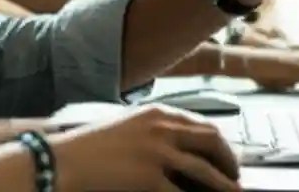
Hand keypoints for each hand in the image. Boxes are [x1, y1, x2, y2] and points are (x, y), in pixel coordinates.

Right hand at [51, 105, 240, 191]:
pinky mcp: (150, 177)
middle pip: (211, 142)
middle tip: (234, 176)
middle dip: (228, 161)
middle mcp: (161, 128)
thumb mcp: (126, 126)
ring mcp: (157, 152)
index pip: (201, 124)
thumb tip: (178, 146)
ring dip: (224, 184)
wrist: (64, 160)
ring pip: (206, 170)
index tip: (225, 156)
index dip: (219, 143)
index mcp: (156, 113)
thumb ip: (153, 130)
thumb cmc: (89, 147)